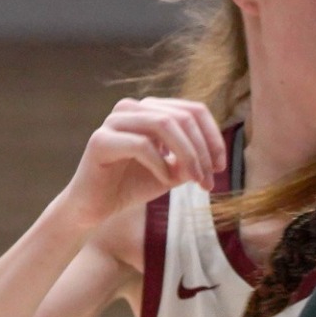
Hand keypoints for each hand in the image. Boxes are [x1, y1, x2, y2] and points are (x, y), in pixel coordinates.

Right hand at [58, 97, 225, 227]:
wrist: (95, 208)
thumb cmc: (131, 186)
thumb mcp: (171, 173)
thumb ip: (191, 161)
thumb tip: (213, 158)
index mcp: (150, 110)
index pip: (192, 110)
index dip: (213, 137)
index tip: (220, 167)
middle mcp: (131, 108)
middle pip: (182, 116)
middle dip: (202, 149)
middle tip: (208, 180)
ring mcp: (114, 121)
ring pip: (164, 124)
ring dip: (187, 155)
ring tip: (194, 181)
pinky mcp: (101, 140)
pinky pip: (142, 145)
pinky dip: (161, 164)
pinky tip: (166, 181)